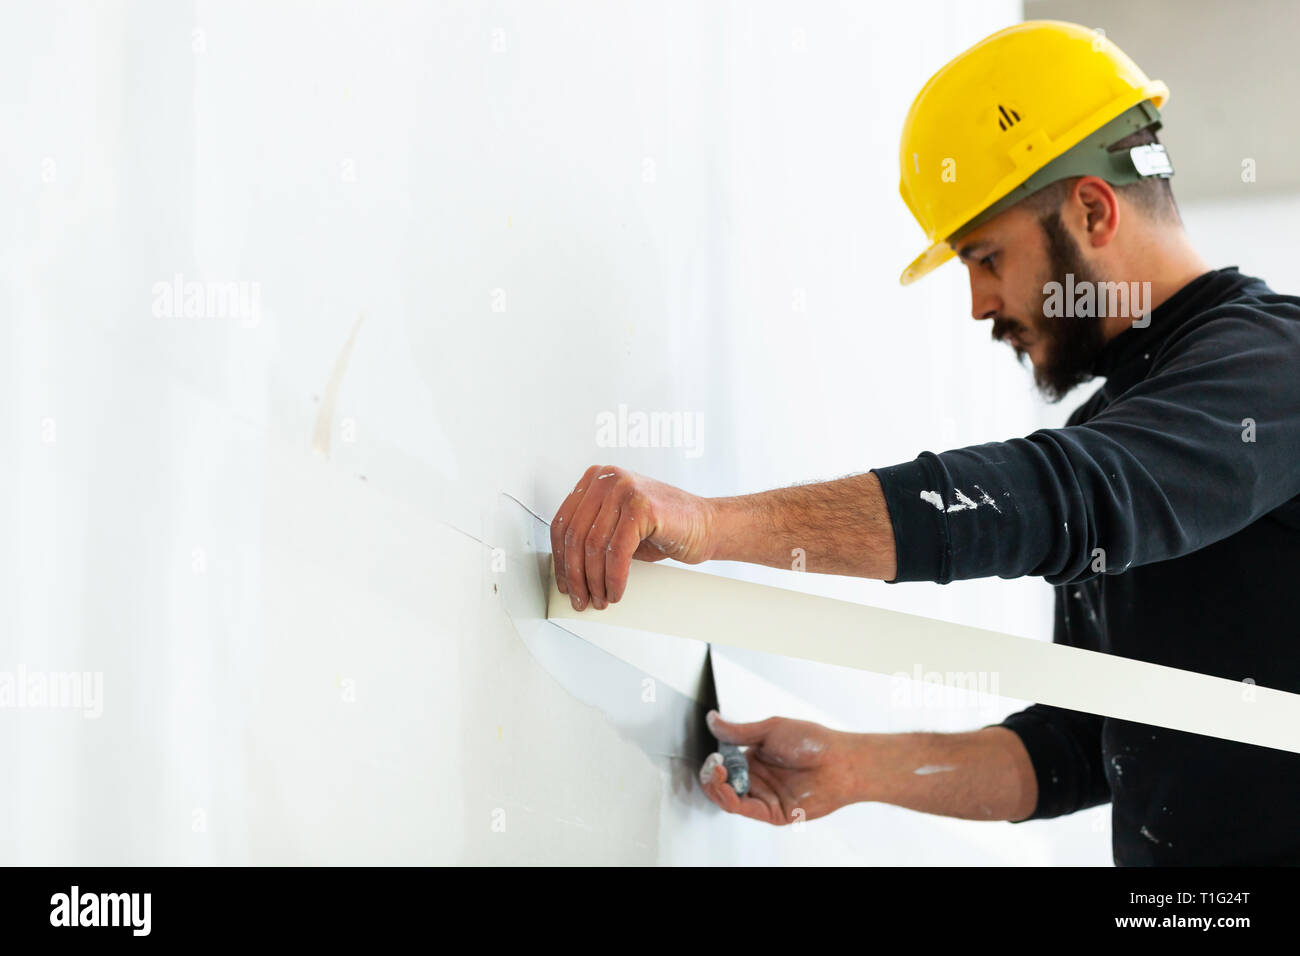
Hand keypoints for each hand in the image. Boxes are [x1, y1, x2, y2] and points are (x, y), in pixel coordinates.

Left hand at [551, 464, 714, 610]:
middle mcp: (608, 478)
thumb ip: (592, 538)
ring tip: (600, 599)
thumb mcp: (618, 529)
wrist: (706, 524)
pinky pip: (617, 551)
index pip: (562, 522)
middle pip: (575, 535)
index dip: (560, 559)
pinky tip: (616, 591)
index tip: (563, 583)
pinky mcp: (642, 506)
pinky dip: (614, 578)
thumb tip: (566, 571)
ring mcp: (625, 488)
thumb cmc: (662, 528)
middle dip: (576, 575)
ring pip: (593, 546)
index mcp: (596, 478)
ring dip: (594, 581)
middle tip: (581, 598)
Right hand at [699, 712, 862, 824]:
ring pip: (730, 800)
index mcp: (755, 759)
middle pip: (723, 785)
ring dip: (717, 788)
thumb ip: (738, 731)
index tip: (713, 756)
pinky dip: (730, 799)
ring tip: (717, 773)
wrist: (840, 761)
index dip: (714, 763)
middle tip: (712, 766)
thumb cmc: (813, 742)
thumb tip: (713, 720)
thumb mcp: (770, 729)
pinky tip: (727, 786)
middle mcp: (758, 780)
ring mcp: (765, 797)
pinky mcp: (773, 813)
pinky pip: (745, 810)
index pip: (725, 766)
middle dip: (711, 777)